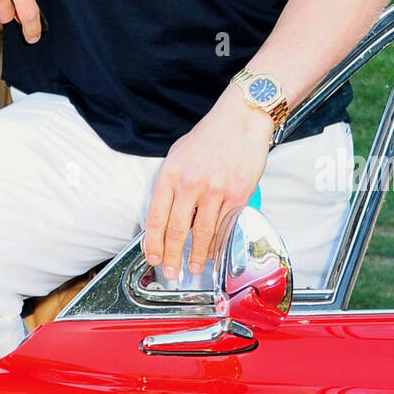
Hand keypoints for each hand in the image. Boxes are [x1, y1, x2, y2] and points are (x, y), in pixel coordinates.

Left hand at [143, 86, 272, 278]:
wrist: (242, 119)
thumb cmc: (210, 136)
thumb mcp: (179, 154)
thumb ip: (171, 183)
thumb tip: (166, 215)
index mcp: (171, 173)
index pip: (156, 216)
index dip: (153, 242)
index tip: (152, 257)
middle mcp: (191, 183)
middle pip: (177, 230)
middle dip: (171, 256)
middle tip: (170, 273)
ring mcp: (216, 190)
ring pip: (202, 233)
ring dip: (196, 255)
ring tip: (193, 267)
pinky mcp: (238, 195)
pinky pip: (224, 225)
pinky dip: (218, 243)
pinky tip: (214, 253)